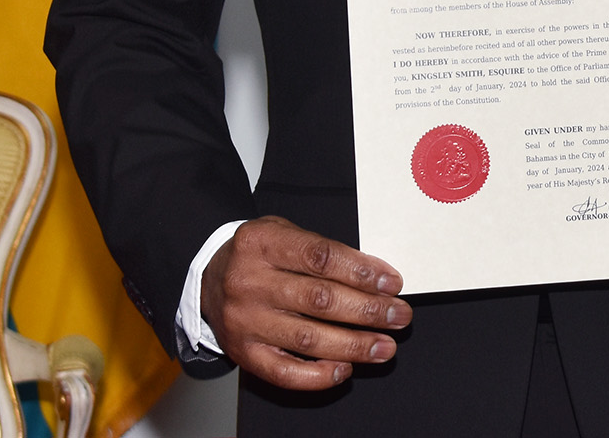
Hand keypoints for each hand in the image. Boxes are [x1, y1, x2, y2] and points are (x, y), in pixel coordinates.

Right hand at [200, 216, 409, 389]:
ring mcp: (245, 321)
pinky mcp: (243, 353)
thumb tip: (376, 278)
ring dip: (354, 345)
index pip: (320, 256)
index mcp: (262, 242)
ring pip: (308, 338)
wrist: (209, 279)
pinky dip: (319, 375)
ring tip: (385, 346)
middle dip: (367, 310)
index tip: (391, 283)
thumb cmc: (258, 256)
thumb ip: (324, 252)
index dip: (361, 272)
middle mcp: (249, 282)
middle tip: (399, 315)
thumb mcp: (284, 233)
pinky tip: (345, 369)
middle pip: (319, 299)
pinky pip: (284, 372)